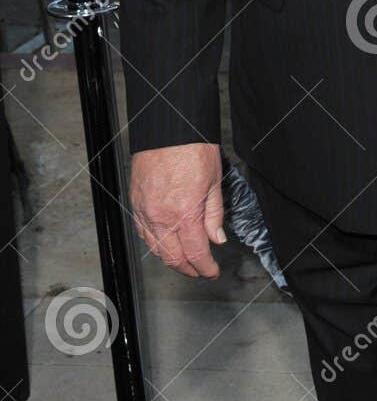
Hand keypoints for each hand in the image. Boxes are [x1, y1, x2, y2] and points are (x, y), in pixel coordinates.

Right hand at [130, 143, 225, 278]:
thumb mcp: (214, 182)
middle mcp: (161, 216)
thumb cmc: (193, 148)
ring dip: (171, 259)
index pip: (195, 253)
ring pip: (155, 248)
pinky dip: (154, 243)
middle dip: (189, 269)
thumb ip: (214, 215)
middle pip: (173, 257)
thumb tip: (217, 238)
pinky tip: (164, 243)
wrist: (169, 128)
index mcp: (185, 213)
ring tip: (184, 261)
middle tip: (201, 270)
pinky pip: (142, 232)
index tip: (212, 271)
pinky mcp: (135, 202)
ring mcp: (145, 210)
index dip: (205, 268)